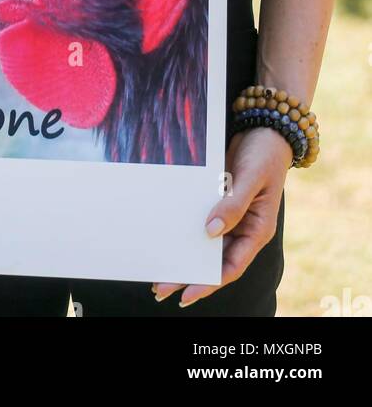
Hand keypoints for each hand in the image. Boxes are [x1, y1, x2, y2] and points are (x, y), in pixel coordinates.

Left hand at [152, 126, 291, 307]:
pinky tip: (168, 235)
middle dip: (189, 274)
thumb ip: (234, 205)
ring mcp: (231, 216)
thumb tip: (211, 231)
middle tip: (160, 288)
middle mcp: (243, 228)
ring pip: (205, 243)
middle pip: (214, 259)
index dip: (209, 282)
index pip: (231, 266)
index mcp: (257, 230)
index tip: (186, 294)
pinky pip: (201, 221)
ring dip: (185, 254)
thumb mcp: (252, 179)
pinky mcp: (219, 202)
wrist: (265, 129)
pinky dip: (186, 230)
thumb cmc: (265, 154)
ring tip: (158, 268)